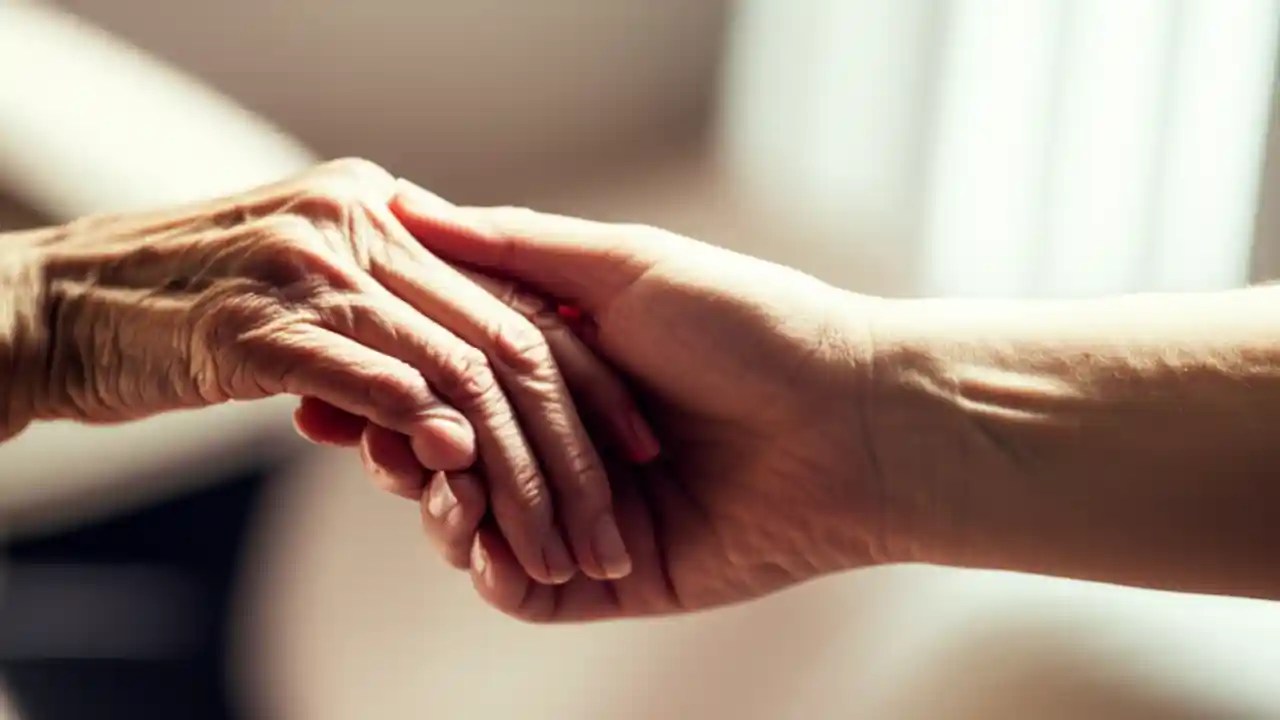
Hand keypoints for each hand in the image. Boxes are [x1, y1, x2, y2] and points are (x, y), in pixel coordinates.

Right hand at [2, 159, 655, 583]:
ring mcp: (311, 268)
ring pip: (453, 370)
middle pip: (505, 343)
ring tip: (552, 543)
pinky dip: (416, 420)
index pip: (517, 308)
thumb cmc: (175, 301)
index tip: (636, 453)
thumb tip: (460, 391)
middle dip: (568, 446)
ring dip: (511, 470)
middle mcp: (365, 226)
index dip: (587, 384)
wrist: (42, 304)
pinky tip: (459, 477)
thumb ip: (389, 315)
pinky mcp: (256, 321)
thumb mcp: (306, 294)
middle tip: (605, 529)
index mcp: (389, 214)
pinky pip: (359, 372)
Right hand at [392, 185, 885, 619]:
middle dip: (403, 447)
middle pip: (455, 454)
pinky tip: (475, 540)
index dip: (392, 382)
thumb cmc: (749, 325)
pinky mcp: (612, 577)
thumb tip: (408, 209)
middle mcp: (571, 439)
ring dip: (439, 506)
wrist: (848, 419)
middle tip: (369, 439)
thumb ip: (512, 249)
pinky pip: (524, 589)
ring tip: (430, 482)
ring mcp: (588, 511)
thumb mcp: (624, 265)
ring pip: (480, 522)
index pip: (452, 379)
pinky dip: (486, 568)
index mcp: (568, 367)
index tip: (333, 383)